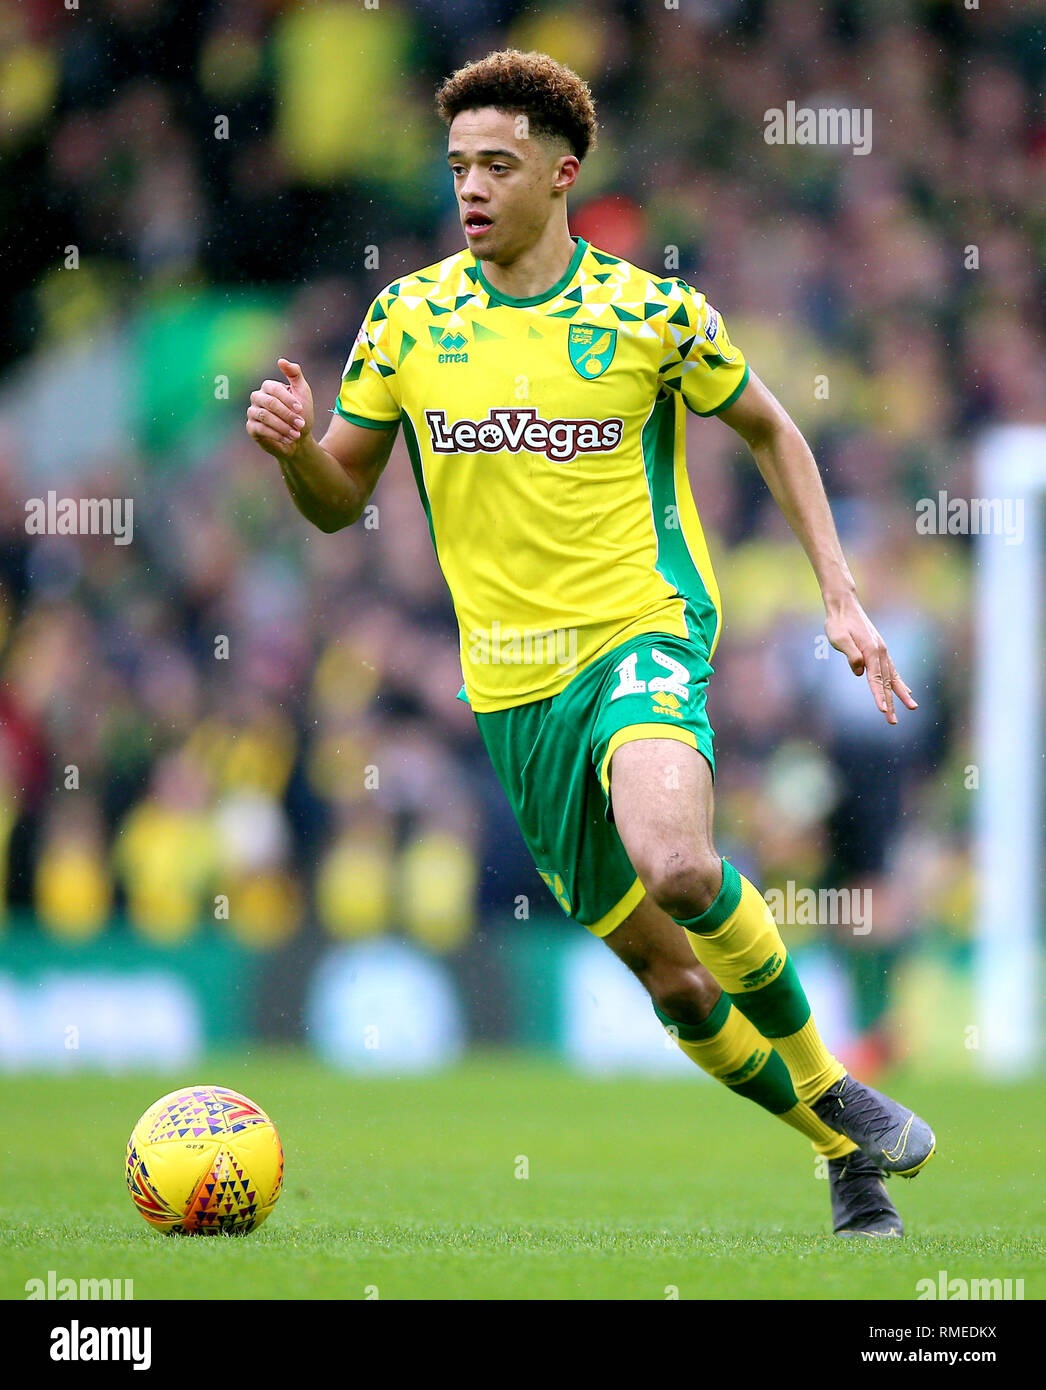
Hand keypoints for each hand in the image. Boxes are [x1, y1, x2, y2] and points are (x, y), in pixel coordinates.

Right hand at [246, 359, 314, 460]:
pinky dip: (276, 435)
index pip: (274, 389)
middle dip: (287, 415)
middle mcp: (257, 397)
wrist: (299, 438)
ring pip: (265, 416)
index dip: (288, 399)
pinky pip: (261, 429)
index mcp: (268, 387)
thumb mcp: (302, 391)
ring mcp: (252, 412)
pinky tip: (288, 439)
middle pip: (269, 403)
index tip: (301, 409)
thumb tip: (281, 360)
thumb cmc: (301, 413)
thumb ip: (295, 374)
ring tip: (296, 434)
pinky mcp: (251, 428)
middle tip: (301, 424)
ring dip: (283, 426)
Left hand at [824, 594, 917, 724]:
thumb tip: (860, 671)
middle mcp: (880, 652)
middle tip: (893, 722)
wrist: (843, 605)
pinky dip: (899, 681)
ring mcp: (882, 651)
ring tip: (912, 707)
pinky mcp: (879, 650)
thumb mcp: (838, 637)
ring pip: (893, 677)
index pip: (875, 679)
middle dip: (891, 702)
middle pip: (887, 682)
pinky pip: (892, 670)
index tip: (883, 711)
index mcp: (871, 651)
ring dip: (901, 694)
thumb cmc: (837, 622)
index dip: (878, 696)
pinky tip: (906, 689)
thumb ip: (850, 654)